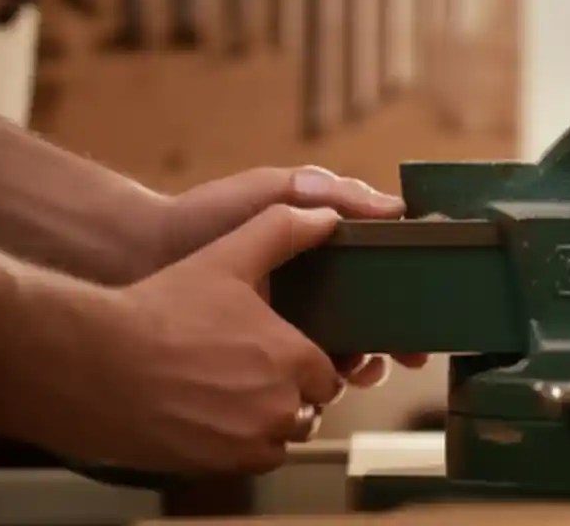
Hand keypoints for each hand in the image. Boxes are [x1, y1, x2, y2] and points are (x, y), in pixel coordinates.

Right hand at [0, 206, 347, 472]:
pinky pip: (254, 460)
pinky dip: (245, 445)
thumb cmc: (160, 308)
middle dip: (293, 392)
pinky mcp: (218, 465)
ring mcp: (249, 440)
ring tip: (236, 392)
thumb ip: (283, 232)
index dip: (309, 363)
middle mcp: (279, 405)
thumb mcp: (226, 257)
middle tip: (257, 370)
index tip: (284, 352)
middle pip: (309, 407)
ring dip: (271, 421)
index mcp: (292, 357)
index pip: (329, 374)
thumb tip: (328, 215)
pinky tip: (217, 416)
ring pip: (284, 436)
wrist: (92, 361)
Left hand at [149, 166, 426, 380]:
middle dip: (399, 335)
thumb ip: (326, 192)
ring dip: (370, 359)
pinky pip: (308, 371)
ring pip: (349, 347)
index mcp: (322, 249)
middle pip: (375, 314)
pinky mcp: (263, 353)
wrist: (136, 255)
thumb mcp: (270, 190)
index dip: (411, 283)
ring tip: (368, 366)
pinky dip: (331, 377)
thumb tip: (393, 207)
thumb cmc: (204, 215)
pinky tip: (337, 378)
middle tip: (410, 353)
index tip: (433, 300)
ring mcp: (291, 321)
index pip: (381, 267)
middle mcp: (314, 287)